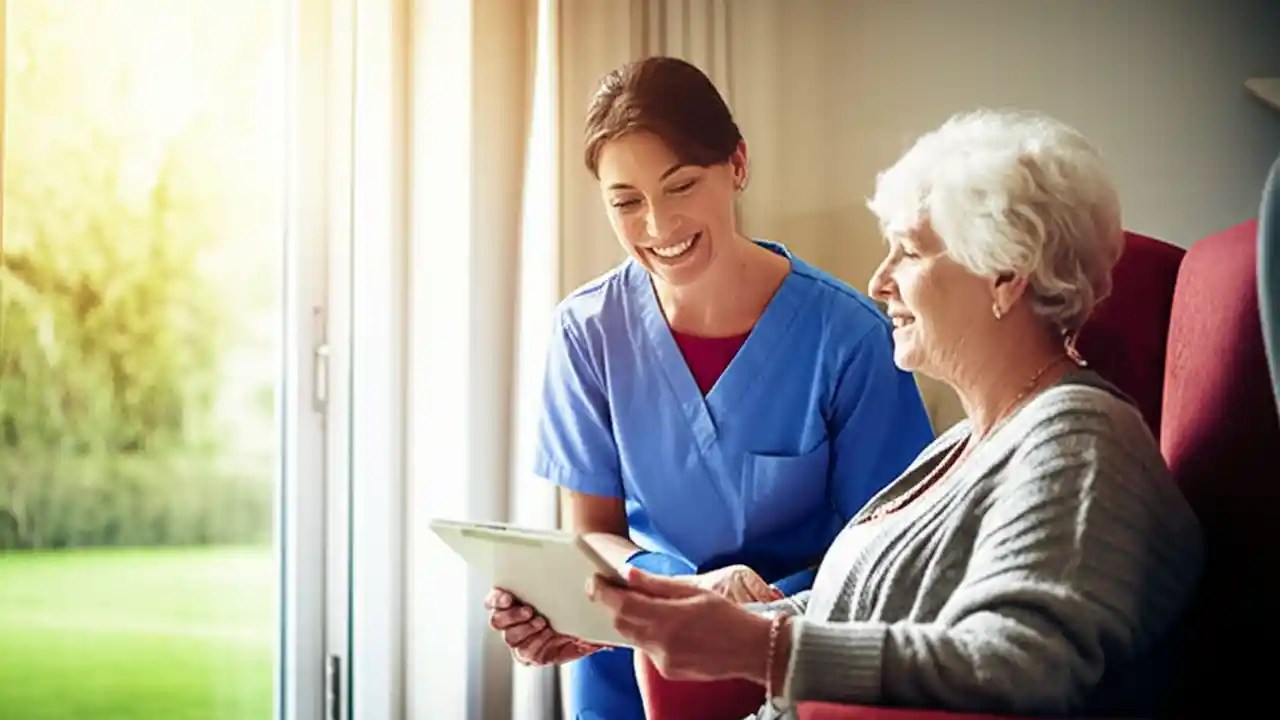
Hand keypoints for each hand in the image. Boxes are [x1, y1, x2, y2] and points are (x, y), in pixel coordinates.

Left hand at [485, 587, 605, 665]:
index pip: (526, 653)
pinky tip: (509, 596)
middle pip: (511, 638)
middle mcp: (519, 638)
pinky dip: (498, 600)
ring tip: (529, 609)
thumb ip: (595, 641)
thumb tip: (608, 643)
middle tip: (542, 621)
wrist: (572, 607)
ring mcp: (509, 620)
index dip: (533, 645)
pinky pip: (492, 603)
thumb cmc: (577, 626)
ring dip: (513, 617)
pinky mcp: (504, 600)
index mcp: (536, 651)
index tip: (548, 632)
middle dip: (525, 631)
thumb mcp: (588, 636)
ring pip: (499, 622)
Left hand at [588, 568, 773, 682]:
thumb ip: (658, 585)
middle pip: (621, 623)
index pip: (622, 605)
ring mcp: (664, 661)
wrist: (753, 650)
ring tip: (639, 604)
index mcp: (668, 619)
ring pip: (633, 637)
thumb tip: (629, 575)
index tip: (594, 581)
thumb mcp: (695, 591)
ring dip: (630, 620)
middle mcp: (662, 643)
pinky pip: (647, 649)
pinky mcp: (668, 671)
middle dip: (612, 606)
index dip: (603, 592)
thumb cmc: (728, 616)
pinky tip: (662, 625)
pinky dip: (647, 635)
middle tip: (610, 589)